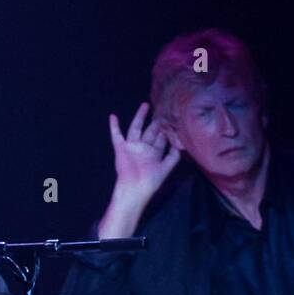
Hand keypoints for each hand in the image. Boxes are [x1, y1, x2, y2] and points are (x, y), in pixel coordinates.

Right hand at [97, 101, 180, 238]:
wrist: (134, 189)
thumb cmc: (149, 182)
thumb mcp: (165, 169)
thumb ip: (173, 158)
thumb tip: (180, 146)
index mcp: (153, 154)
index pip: (160, 141)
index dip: (166, 132)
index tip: (172, 122)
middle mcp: (143, 149)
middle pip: (150, 132)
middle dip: (156, 123)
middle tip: (162, 112)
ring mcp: (131, 147)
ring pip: (136, 128)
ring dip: (140, 117)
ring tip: (145, 105)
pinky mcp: (121, 148)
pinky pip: (116, 135)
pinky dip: (114, 126)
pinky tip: (113, 116)